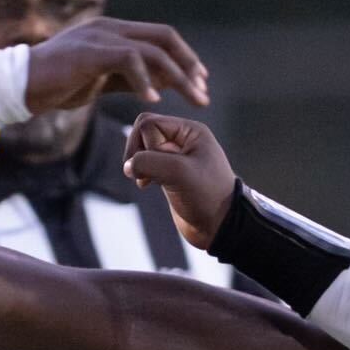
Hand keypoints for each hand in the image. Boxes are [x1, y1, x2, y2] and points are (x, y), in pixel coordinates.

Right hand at [22, 17, 208, 113]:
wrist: (21, 86)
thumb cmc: (58, 84)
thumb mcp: (102, 80)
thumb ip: (130, 78)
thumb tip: (162, 83)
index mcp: (113, 32)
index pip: (160, 36)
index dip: (185, 57)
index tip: (200, 81)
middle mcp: (110, 28)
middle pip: (164, 37)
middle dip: (189, 64)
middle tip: (203, 91)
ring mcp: (100, 36)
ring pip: (153, 50)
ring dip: (178, 76)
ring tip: (192, 99)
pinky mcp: (90, 51)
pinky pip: (129, 60)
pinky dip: (145, 80)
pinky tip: (153, 100)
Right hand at [121, 113, 238, 248]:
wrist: (220, 226)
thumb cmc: (207, 195)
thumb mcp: (177, 172)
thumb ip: (148, 161)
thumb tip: (128, 165)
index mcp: (190, 132)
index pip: (149, 123)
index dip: (146, 144)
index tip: (158, 167)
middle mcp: (183, 140)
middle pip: (143, 132)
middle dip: (137, 152)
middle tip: (143, 172)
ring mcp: (176, 158)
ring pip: (143, 149)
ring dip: (139, 164)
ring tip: (146, 180)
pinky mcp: (170, 174)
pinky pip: (147, 164)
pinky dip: (142, 173)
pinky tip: (146, 185)